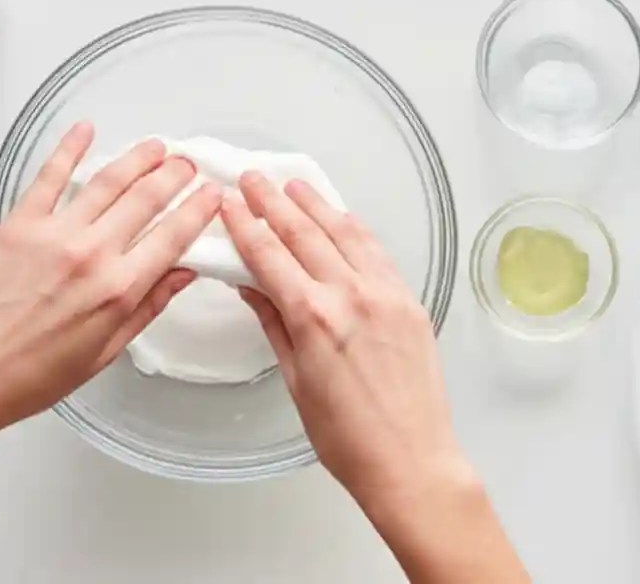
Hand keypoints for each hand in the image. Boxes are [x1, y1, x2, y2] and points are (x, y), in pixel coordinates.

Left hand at [0, 122, 221, 444]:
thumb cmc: (29, 376)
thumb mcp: (104, 353)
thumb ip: (147, 307)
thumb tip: (182, 274)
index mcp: (118, 291)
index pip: (173, 236)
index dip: (197, 209)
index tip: (211, 194)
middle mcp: (92, 254)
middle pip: (146, 199)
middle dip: (174, 176)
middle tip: (188, 164)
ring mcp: (54, 234)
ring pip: (107, 181)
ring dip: (137, 158)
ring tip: (155, 147)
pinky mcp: (18, 224)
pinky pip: (50, 176)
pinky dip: (69, 148)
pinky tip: (85, 130)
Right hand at [220, 172, 463, 505]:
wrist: (410, 460)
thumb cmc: (350, 438)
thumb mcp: (295, 380)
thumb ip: (274, 324)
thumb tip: (253, 289)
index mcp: (314, 318)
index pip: (269, 255)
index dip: (244, 225)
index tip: (228, 203)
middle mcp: (351, 296)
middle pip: (304, 233)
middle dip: (273, 202)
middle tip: (253, 179)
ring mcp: (385, 295)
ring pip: (344, 232)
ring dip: (315, 204)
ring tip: (293, 184)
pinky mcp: (410, 302)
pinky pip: (376, 252)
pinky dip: (354, 229)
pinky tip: (340, 218)